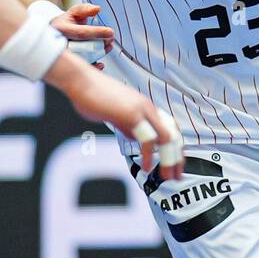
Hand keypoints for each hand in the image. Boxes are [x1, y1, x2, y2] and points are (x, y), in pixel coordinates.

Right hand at [51, 2, 113, 68]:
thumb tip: (97, 9)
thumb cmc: (64, 24)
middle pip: (83, 47)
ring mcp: (64, 56)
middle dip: (99, 44)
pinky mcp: (68, 64)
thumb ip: (84, 9)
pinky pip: (80, 70)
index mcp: (61, 29)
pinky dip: (92, 67)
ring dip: (98, 54)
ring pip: (83, 59)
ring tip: (107, 47)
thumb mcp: (72, 13)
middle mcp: (61, 44)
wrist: (52, 36)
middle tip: (110, 40)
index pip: (81, 32)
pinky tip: (100, 64)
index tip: (110, 32)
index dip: (97, 32)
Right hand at [64, 68, 183, 179]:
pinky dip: (148, 156)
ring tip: (166, 176)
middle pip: (173, 134)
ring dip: (169, 160)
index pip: (170, 129)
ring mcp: (142, 110)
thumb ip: (127, 125)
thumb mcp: (115, 115)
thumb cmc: (93, 96)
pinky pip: (148, 139)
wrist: (80, 81)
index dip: (175, 148)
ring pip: (166, 137)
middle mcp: (148, 107)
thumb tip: (134, 137)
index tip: (174, 164)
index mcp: (145, 107)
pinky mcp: (132, 115)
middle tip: (176, 176)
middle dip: (178, 158)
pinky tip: (145, 167)